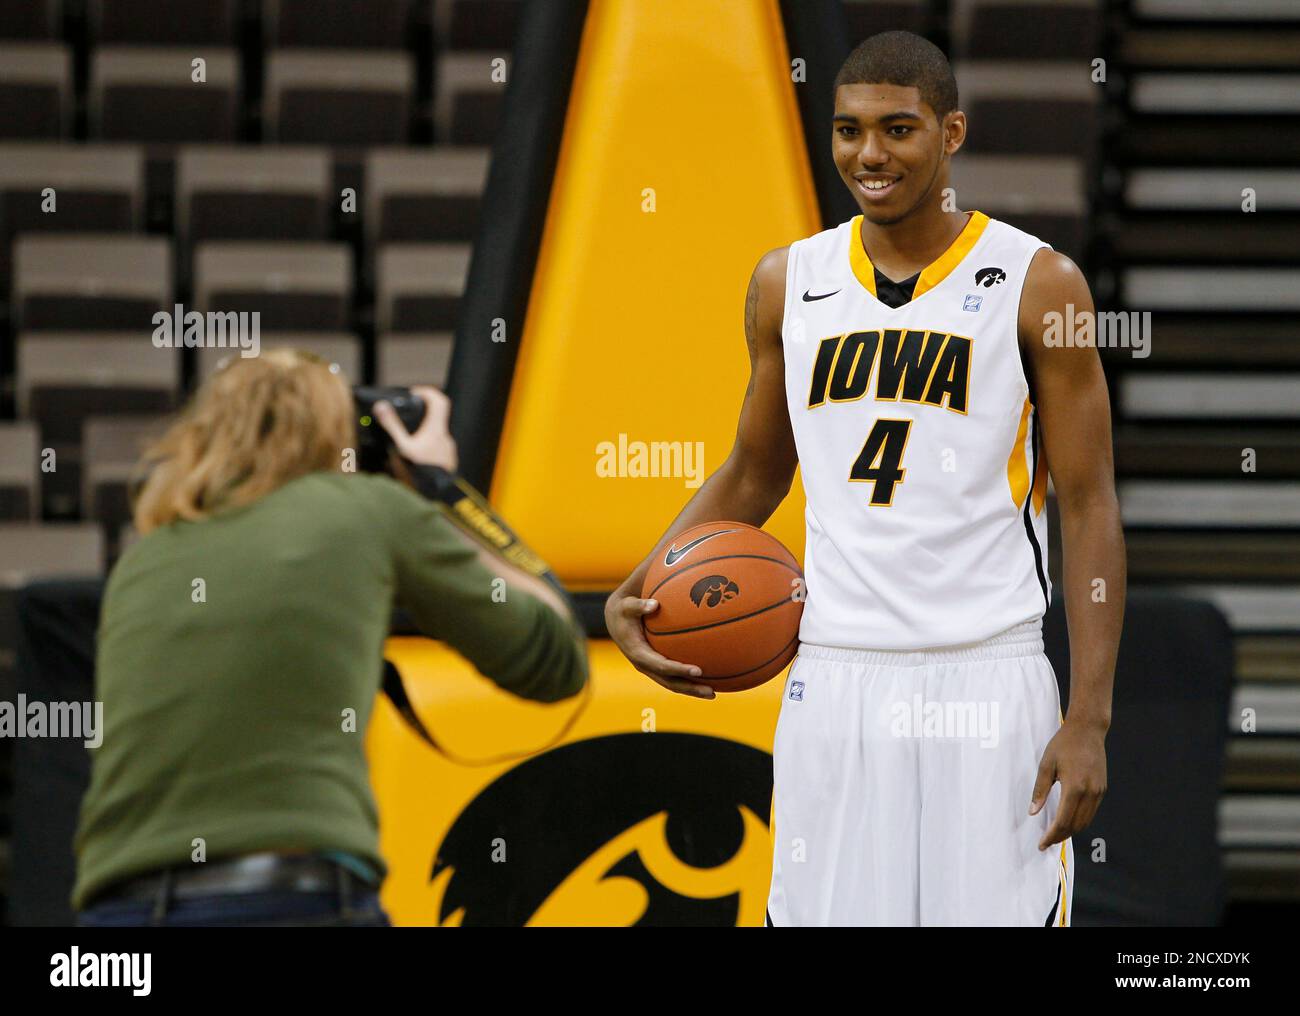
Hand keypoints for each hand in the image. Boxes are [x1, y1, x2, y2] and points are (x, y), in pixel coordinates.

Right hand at [374, 386, 457, 470]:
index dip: (429, 392)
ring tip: (412, 430)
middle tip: (413, 406)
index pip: (439, 401)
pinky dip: (430, 440)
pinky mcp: (448, 456)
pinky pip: (440, 443)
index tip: (416, 392)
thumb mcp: (404, 447)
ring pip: (439, 429)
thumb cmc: (424, 470)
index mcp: (435, 429)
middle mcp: (444, 435)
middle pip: (440, 413)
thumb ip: (393, 427)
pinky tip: (420, 448)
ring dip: (427, 426)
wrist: (439, 490)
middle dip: (427, 406)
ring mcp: (448, 446)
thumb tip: (382, 407)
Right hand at [604, 592, 714, 699]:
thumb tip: (654, 604)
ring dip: (692, 690)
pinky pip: (673, 677)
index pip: (661, 666)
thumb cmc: (624, 611)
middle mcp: (644, 665)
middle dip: (690, 688)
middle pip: (669, 682)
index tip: (698, 671)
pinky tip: (706, 679)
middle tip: (711, 692)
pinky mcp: (655, 667)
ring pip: (672, 684)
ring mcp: (650, 668)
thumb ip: (639, 606)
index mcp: (638, 654)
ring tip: (712, 694)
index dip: (679, 670)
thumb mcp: (627, 606)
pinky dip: (688, 681)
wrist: (616, 621)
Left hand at [1030, 718, 1107, 849]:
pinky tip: (1068, 820)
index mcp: (1074, 788)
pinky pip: (1091, 812)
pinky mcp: (1102, 789)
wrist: (1088, 730)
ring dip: (1070, 831)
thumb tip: (1033, 812)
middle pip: (1075, 826)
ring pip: (1085, 822)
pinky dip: (1079, 821)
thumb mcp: (1046, 765)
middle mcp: (1090, 793)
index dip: (1051, 835)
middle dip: (1060, 837)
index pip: (1063, 821)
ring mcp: (1098, 792)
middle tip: (1046, 842)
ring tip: (1055, 834)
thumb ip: (1040, 790)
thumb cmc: (1063, 744)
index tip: (1041, 843)